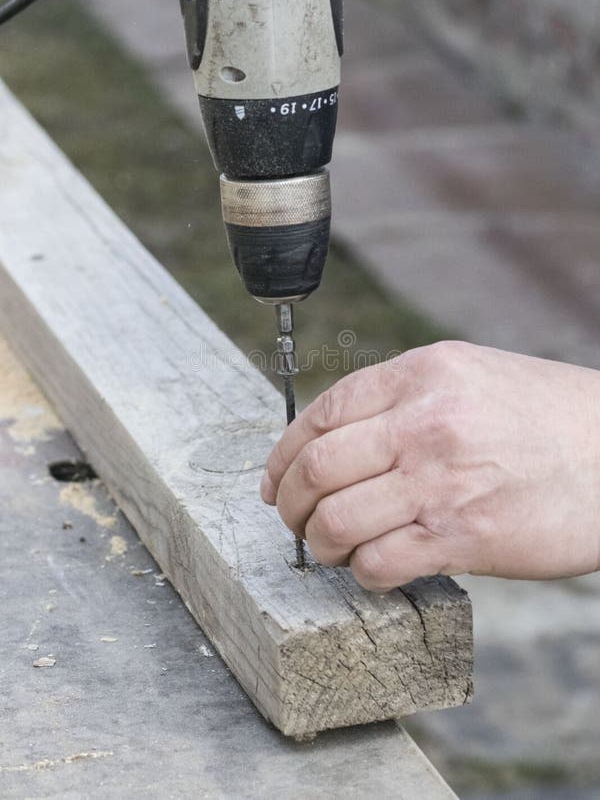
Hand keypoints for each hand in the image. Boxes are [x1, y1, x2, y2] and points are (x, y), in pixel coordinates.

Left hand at [261, 342, 599, 590]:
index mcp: (422, 374)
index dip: (284, 455)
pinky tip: (375, 565)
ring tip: (332, 548)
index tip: (274, 481)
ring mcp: (442, 479)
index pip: (322, 414)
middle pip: (318, 469)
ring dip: (320, 543)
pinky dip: (363, 571)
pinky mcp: (463, 535)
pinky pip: (379, 562)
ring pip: (336, 521)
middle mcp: (425, 421)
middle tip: (294, 521)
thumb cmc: (542, 417)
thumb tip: (334, 440)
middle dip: (290, 504)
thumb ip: (400, 399)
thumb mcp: (467, 376)